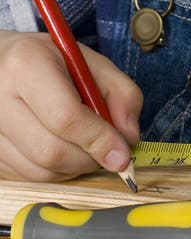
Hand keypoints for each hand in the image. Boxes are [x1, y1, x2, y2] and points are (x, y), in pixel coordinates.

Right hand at [0, 30, 142, 181]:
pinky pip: (28, 177)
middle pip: (51, 151)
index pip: (65, 117)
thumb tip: (129, 135)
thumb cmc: (49, 61)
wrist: (0, 63)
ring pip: (40, 170)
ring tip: (83, 141)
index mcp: (26, 65)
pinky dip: (55, 170)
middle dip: (89, 157)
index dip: (98, 139)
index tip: (122, 153)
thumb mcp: (89, 61)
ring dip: (74, 166)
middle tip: (108, 148)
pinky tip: (61, 146)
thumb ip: (120, 92)